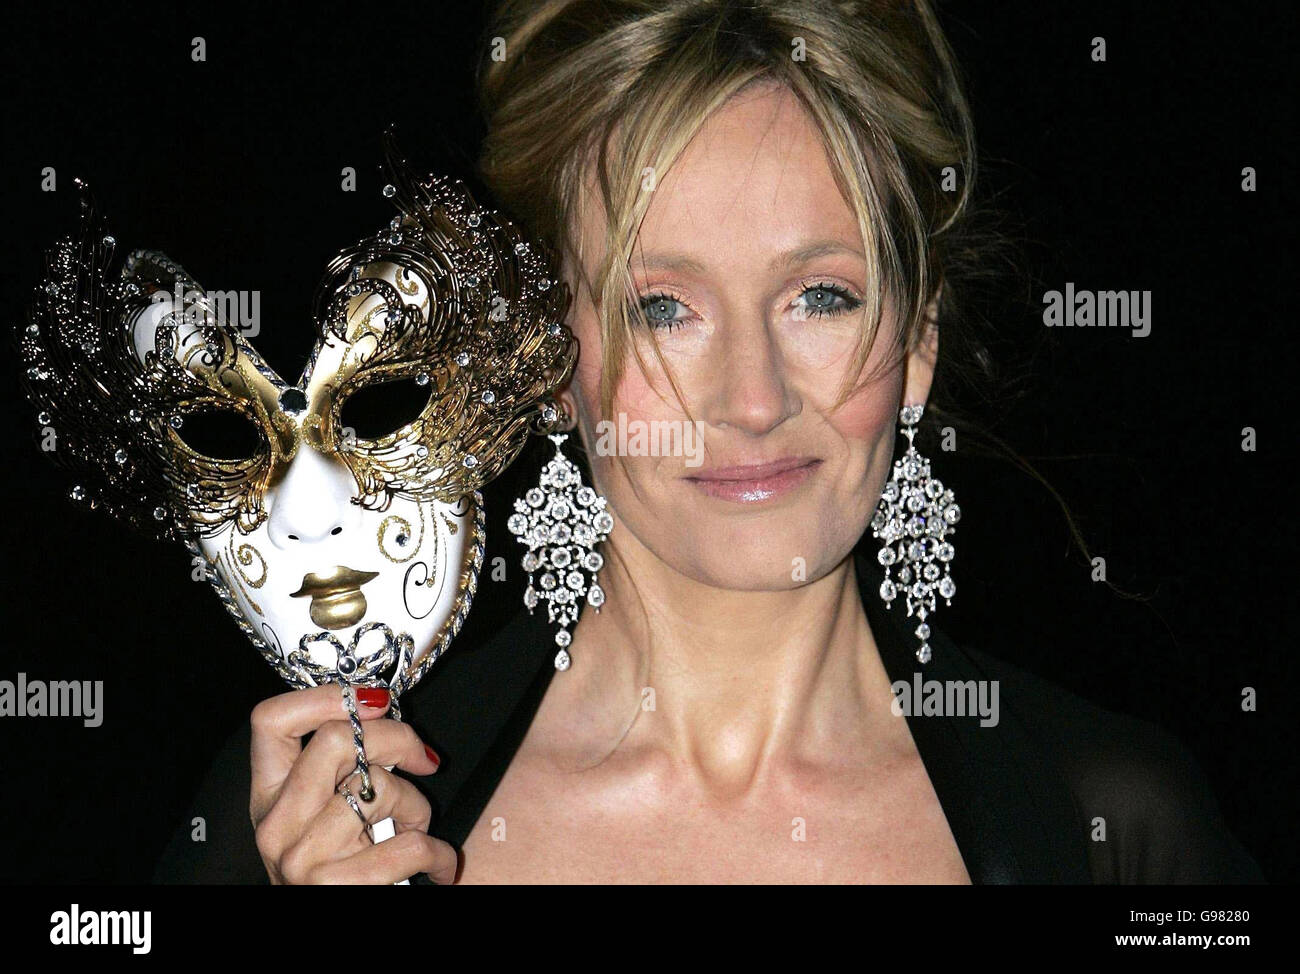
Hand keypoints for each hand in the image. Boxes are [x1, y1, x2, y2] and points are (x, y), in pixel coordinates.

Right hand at [249, 684, 455, 883]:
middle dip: (397, 738)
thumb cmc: (339, 873)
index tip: (376, 702)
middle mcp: (275, 824)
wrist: (329, 928)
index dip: (327, 696)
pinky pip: (410, 844)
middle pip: (338, 738)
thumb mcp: (320, 817)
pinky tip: (438, 866)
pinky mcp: (334, 886)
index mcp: (267, 797)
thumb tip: (378, 709)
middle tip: (421, 760)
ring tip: (417, 830)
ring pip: (380, 788)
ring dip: (418, 808)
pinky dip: (438, 854)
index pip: (270, 720)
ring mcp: (300, 857)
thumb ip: (336, 769)